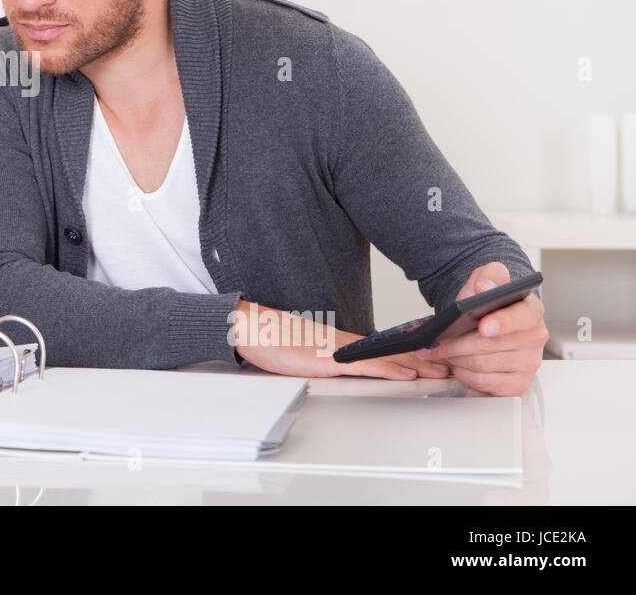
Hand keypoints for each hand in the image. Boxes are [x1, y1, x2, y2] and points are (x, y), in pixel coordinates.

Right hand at [231, 299, 450, 380]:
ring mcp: (339, 350)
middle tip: (451, 364)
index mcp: (341, 343)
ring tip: (441, 371)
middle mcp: (345, 343)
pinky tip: (407, 375)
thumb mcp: (305, 351)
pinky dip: (390, 371)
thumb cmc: (273, 340)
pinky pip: (366, 367)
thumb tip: (342, 372)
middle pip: (393, 351)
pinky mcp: (329, 359)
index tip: (433, 357)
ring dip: (416, 365)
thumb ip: (326, 360)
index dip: (411, 354)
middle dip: (423, 359)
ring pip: (386, 358)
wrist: (253, 328)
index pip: (383, 349)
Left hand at [418, 262, 546, 395]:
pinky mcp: (518, 383)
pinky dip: (464, 375)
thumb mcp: (488, 279)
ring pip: (483, 366)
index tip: (483, 326)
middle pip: (490, 346)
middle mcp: (535, 338)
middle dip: (456, 344)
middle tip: (435, 342)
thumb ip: (489, 277)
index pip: (521, 317)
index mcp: (531, 311)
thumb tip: (484, 287)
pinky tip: (455, 365)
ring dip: (456, 360)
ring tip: (440, 352)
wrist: (489, 319)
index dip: (502, 323)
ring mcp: (529, 363)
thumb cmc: (490, 301)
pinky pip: (485, 384)